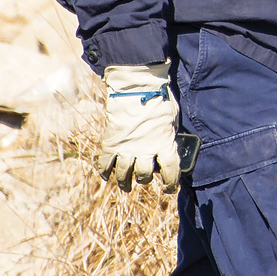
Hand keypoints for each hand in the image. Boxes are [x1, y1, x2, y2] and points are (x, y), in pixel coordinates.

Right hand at [99, 63, 182, 190]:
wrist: (135, 87)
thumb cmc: (158, 98)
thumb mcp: (172, 117)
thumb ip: (169, 132)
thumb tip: (169, 139)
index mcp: (164, 144)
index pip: (170, 172)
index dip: (170, 183)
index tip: (169, 188)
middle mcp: (145, 151)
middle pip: (144, 175)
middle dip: (144, 179)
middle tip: (143, 178)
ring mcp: (126, 148)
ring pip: (124, 174)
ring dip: (124, 182)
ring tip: (126, 186)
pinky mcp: (111, 142)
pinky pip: (105, 163)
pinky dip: (104, 171)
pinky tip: (106, 176)